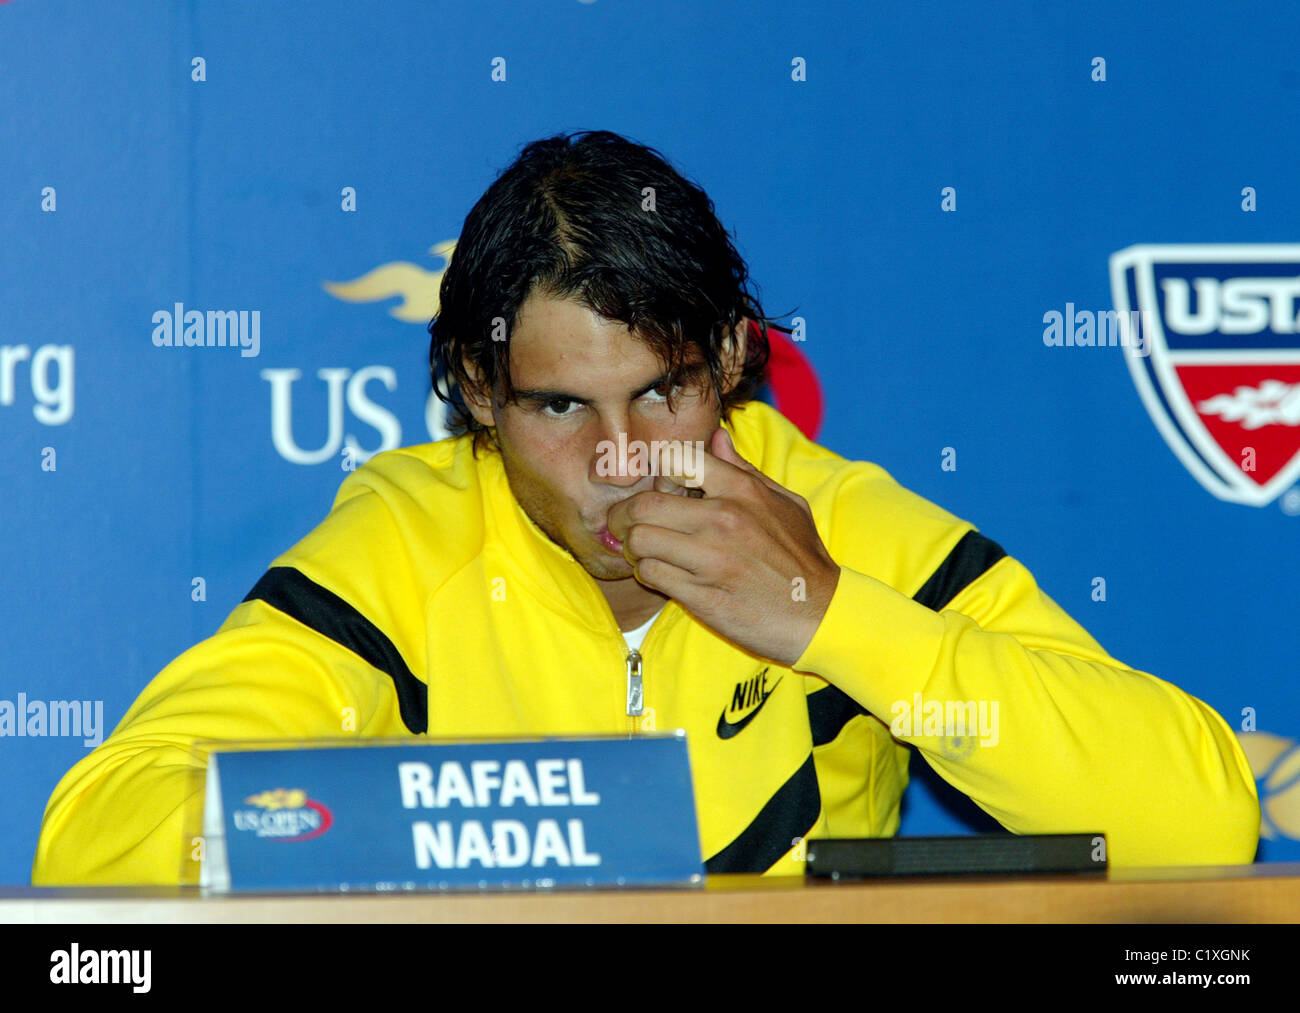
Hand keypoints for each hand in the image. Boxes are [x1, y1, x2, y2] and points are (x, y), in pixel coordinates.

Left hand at [605, 427, 839, 666]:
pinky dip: (647, 573)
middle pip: (643, 505)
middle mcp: (723, 520)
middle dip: (624, 515)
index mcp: (742, 491)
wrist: (820, 615)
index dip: (655, 472)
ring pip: (640, 541)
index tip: (653, 488)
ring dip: (633, 547)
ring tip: (643, 550)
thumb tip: (716, 437)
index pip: (675, 460)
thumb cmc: (802, 558)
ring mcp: (711, 560)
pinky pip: (652, 575)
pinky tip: (659, 573)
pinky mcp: (702, 597)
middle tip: (624, 523)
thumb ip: (745, 470)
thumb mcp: (785, 504)